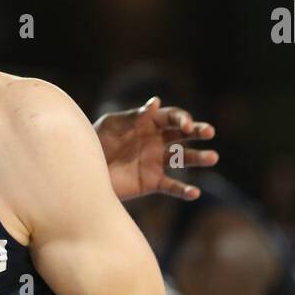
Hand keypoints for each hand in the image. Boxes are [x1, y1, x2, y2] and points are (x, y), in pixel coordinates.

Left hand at [93, 96, 217, 201]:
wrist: (82, 170)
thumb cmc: (95, 142)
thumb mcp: (111, 125)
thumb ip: (133, 116)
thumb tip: (156, 102)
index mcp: (148, 124)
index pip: (172, 117)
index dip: (181, 119)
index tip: (186, 125)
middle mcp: (156, 141)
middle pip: (183, 135)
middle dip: (197, 131)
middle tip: (208, 131)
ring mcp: (156, 162)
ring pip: (183, 159)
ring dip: (199, 157)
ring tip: (212, 157)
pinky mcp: (152, 182)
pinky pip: (172, 186)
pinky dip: (184, 190)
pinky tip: (194, 192)